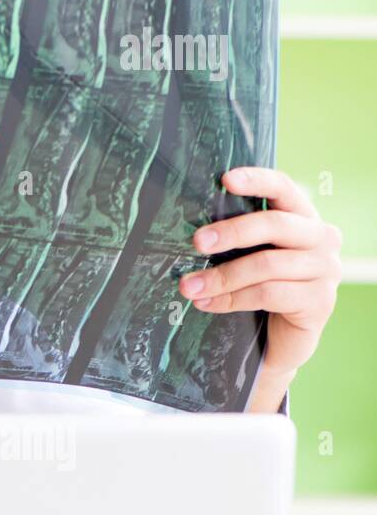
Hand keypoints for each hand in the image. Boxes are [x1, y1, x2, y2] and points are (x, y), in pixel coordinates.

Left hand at [179, 167, 341, 411]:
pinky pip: (268, 294)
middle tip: (196, 242)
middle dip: (231, 232)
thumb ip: (236, 237)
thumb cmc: (261, 284)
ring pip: (267, 265)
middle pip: (275, 225)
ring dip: (222, 276)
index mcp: (303, 217)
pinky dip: (231, 299)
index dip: (257, 180)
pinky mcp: (320, 301)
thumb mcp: (250, 254)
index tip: (225, 179)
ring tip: (189, 286)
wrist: (283, 335)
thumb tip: (191, 230)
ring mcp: (326, 269)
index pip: (284, 188)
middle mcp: (322, 238)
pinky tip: (207, 303)